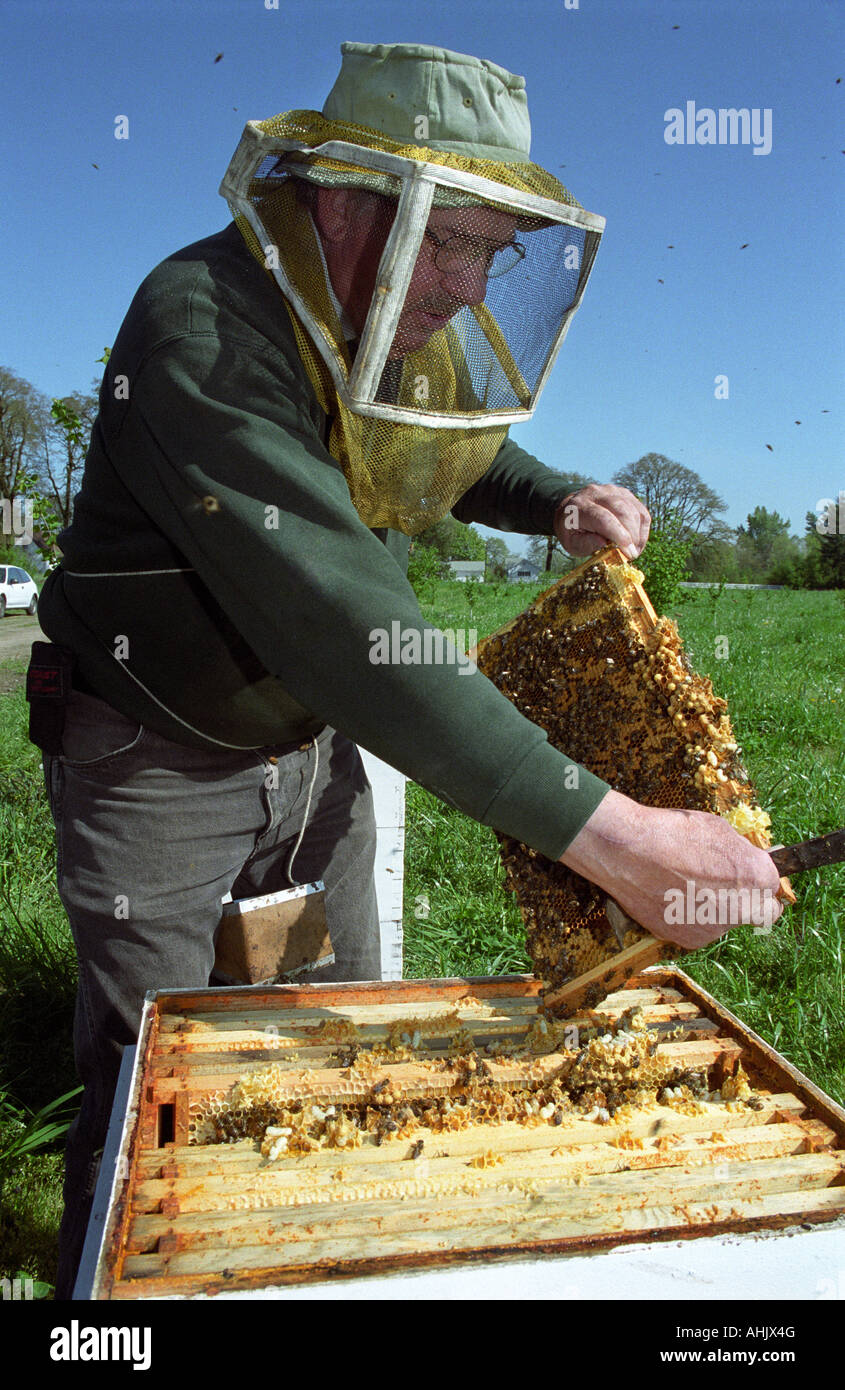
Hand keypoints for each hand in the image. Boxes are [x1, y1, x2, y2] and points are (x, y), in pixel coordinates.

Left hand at [554, 484, 649, 559]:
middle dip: (631, 536)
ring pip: (634, 511)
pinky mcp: (625, 494)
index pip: (603, 518)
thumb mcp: (572, 543)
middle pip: (622, 511)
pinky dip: (642, 529)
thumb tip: (603, 543)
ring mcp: (613, 491)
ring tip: (632, 550)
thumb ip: (585, 544)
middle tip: (631, 555)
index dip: (619, 535)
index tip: (628, 553)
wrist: (572, 510)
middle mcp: (597, 494)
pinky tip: (636, 541)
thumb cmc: (572, 530)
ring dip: (638, 534)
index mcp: (580, 507)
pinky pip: (641, 511)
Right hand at [561, 790, 783, 948]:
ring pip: (725, 922)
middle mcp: (742, 907)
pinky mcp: (688, 939)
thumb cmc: (670, 833)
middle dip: (747, 900)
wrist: (626, 852)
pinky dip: (690, 918)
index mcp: (754, 875)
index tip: (749, 875)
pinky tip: (671, 897)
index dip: (760, 878)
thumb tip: (751, 860)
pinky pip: (698, 929)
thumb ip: (741, 852)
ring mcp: (714, 928)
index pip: (774, 885)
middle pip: (759, 912)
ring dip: (715, 910)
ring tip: (684, 885)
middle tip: (724, 885)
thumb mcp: (717, 829)